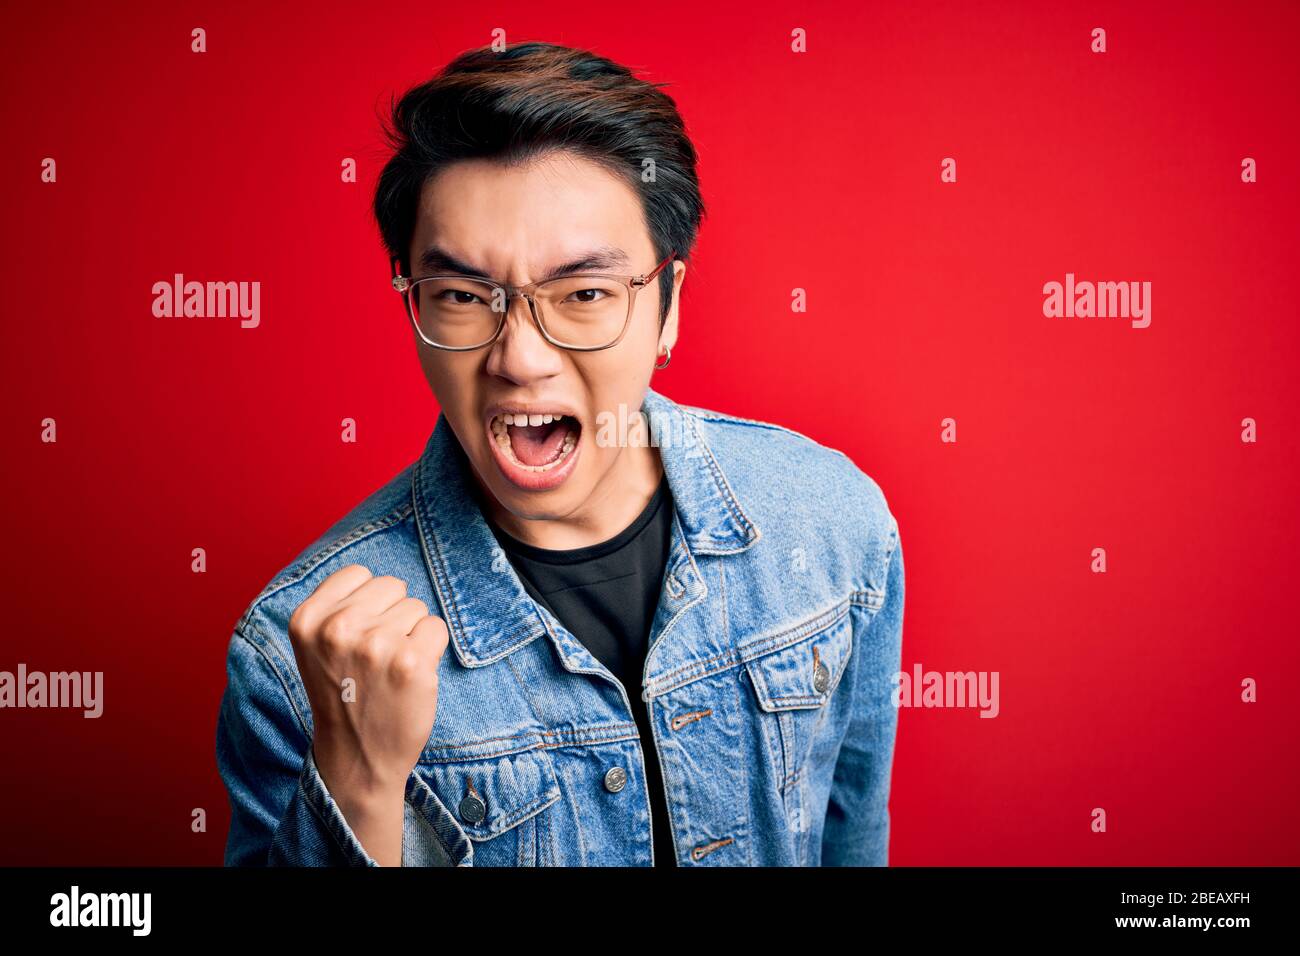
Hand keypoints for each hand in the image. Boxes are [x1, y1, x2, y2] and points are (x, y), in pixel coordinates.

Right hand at [287, 564, 449, 863]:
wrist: (357, 757)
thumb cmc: (343, 694)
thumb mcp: (316, 646)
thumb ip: (337, 605)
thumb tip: (377, 575)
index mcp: (307, 619)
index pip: (359, 574)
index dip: (367, 602)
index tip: (358, 634)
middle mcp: (338, 628)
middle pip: (392, 586)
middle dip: (392, 616)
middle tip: (375, 658)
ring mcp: (375, 644)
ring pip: (417, 607)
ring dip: (411, 635)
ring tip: (390, 669)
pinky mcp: (411, 662)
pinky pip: (437, 628)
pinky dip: (431, 650)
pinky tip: (410, 676)